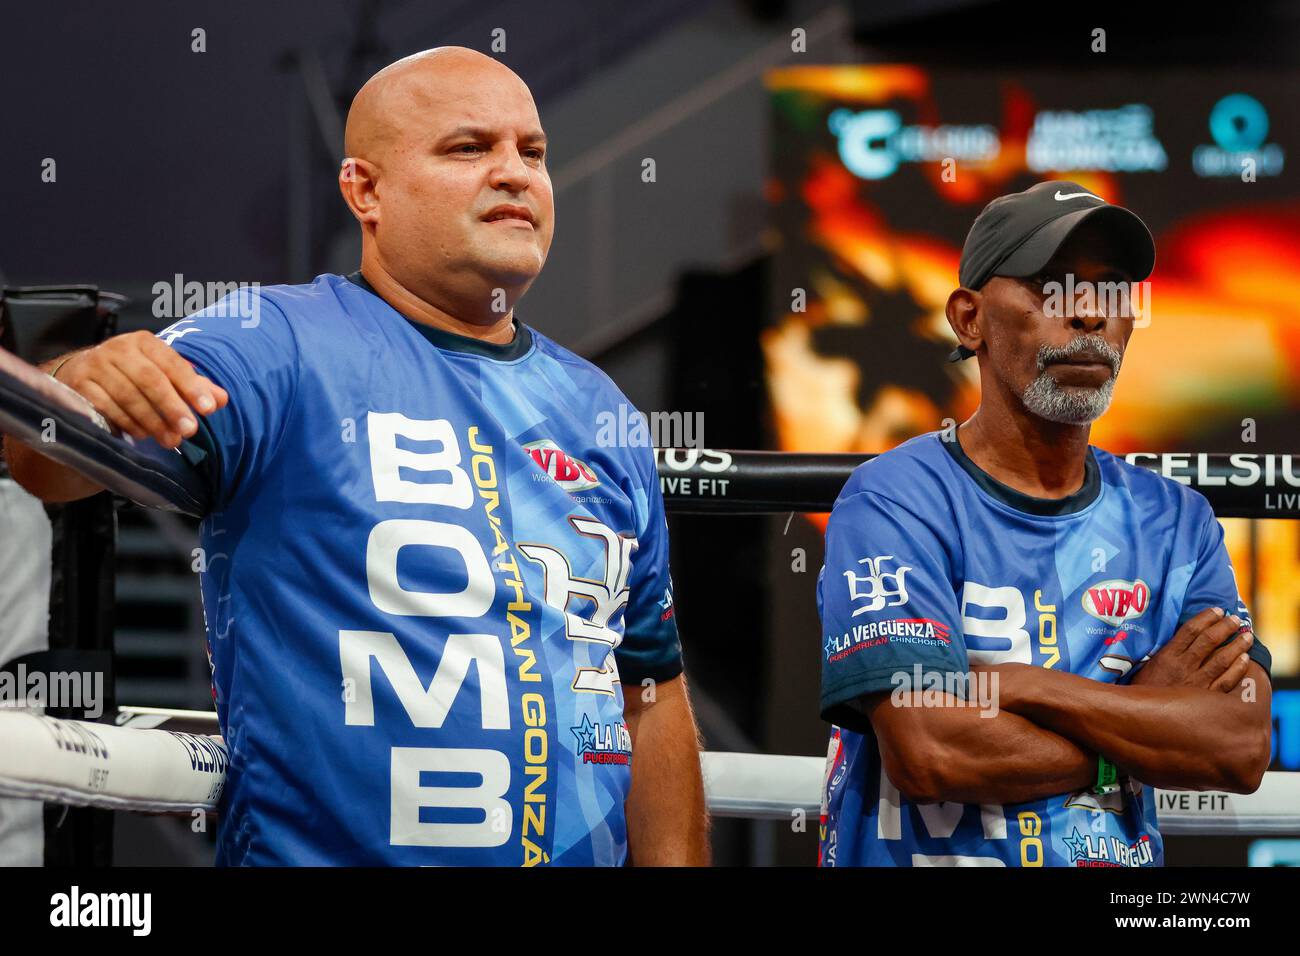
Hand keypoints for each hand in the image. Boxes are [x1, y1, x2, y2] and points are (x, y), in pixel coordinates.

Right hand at [52, 331, 227, 447]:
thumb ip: (193, 386)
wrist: (81, 375)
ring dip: (152, 421)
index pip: (172, 363)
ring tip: (170, 440)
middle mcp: (118, 349)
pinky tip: (142, 435)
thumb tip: (222, 399)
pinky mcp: (79, 386)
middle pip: (150, 379)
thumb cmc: (133, 376)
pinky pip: (105, 407)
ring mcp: (95, 366)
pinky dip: (126, 423)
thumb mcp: (163, 375)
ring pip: (127, 396)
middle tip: (190, 431)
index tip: (208, 409)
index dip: (192, 386)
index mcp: (144, 342)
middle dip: (172, 407)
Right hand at [1130, 607, 1252, 692]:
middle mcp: (1183, 666)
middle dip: (1225, 627)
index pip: (1190, 630)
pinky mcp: (1206, 699)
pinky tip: (1245, 660)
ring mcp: (1197, 683)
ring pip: (1222, 659)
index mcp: (1167, 656)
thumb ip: (1163, 652)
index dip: (1206, 617)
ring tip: (1247, 636)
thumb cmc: (1141, 691)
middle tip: (1235, 619)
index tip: (1218, 610)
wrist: (1141, 719)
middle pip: (1209, 641)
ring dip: (1237, 645)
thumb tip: (1179, 637)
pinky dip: (1238, 669)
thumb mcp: (1145, 667)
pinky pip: (1227, 681)